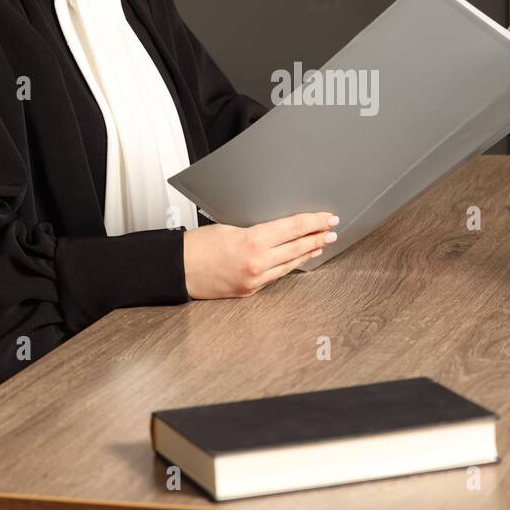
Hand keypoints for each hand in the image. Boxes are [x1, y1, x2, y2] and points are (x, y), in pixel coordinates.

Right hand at [182, 211, 339, 299]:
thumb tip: (280, 228)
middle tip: (332, 231)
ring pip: (289, 264)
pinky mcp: (249, 291)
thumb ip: (257, 229)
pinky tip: (296, 260)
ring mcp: (254, 280)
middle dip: (317, 237)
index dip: (314, 222)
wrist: (177, 270)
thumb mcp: (230, 227)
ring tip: (320, 245)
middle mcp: (257, 263)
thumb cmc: (197, 246)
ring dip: (307, 253)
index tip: (327, 217)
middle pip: (297, 247)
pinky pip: (275, 276)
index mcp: (253, 242)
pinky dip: (288, 266)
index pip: (293, 228)